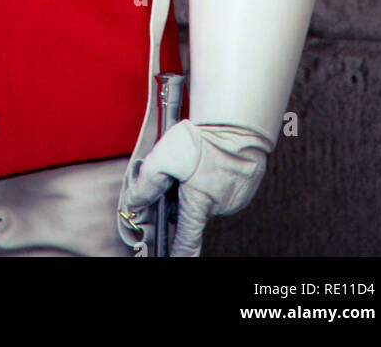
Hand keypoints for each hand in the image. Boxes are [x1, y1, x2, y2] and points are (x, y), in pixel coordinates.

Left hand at [118, 119, 272, 256]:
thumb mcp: (162, 158)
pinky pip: (226, 187)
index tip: (175, 259)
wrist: (236, 121)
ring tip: (198, 159)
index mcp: (199, 204)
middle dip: (183, 198)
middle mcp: (220, 205)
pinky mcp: (247, 185)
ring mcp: (236, 196)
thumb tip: (132, 203)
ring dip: (200, 185)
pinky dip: (216, 177)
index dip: (180, 252)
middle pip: (194, 210)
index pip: (187, 239)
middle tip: (179, 172)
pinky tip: (212, 159)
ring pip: (209, 197)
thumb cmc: (202, 139)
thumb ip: (145, 184)